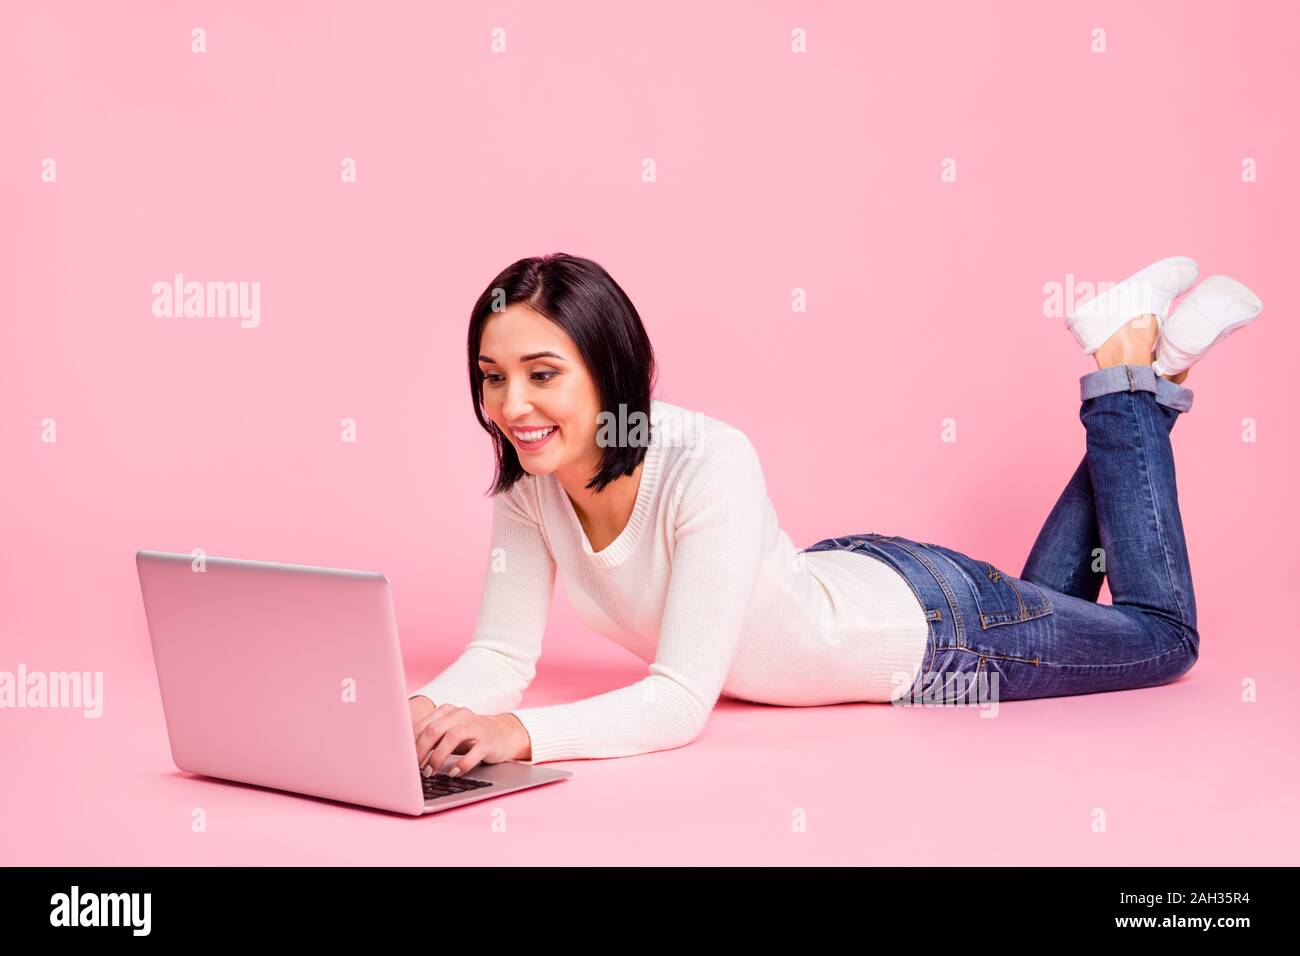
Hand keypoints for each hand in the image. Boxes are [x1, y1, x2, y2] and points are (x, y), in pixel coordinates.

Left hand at [409, 697, 529, 777]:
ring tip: (431, 772)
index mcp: (447, 711)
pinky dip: (463, 763)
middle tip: (415, 769)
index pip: (423, 725)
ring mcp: (476, 727)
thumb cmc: (471, 736)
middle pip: (435, 729)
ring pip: (453, 737)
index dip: (411, 744)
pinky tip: (454, 773)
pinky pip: (475, 751)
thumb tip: (405, 756)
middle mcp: (461, 715)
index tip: (403, 760)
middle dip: (421, 751)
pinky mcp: (489, 741)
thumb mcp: (449, 733)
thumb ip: (431, 739)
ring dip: (438, 756)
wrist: (505, 734)